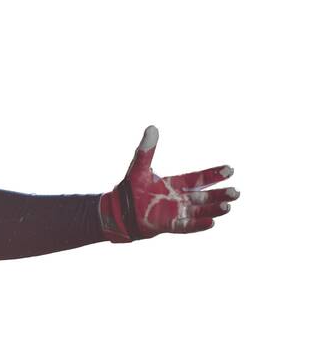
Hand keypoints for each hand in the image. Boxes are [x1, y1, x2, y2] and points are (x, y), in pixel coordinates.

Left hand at [98, 126, 239, 242]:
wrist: (116, 211)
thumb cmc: (129, 189)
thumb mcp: (139, 168)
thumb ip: (146, 150)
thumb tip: (152, 127)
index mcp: (175, 185)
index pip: (199, 179)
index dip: (214, 174)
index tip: (230, 169)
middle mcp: (178, 199)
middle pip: (204, 197)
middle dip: (220, 195)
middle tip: (236, 193)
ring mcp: (174, 213)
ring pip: (199, 211)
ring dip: (213, 209)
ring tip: (228, 206)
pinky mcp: (167, 225)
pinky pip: (185, 226)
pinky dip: (197, 225)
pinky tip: (212, 223)